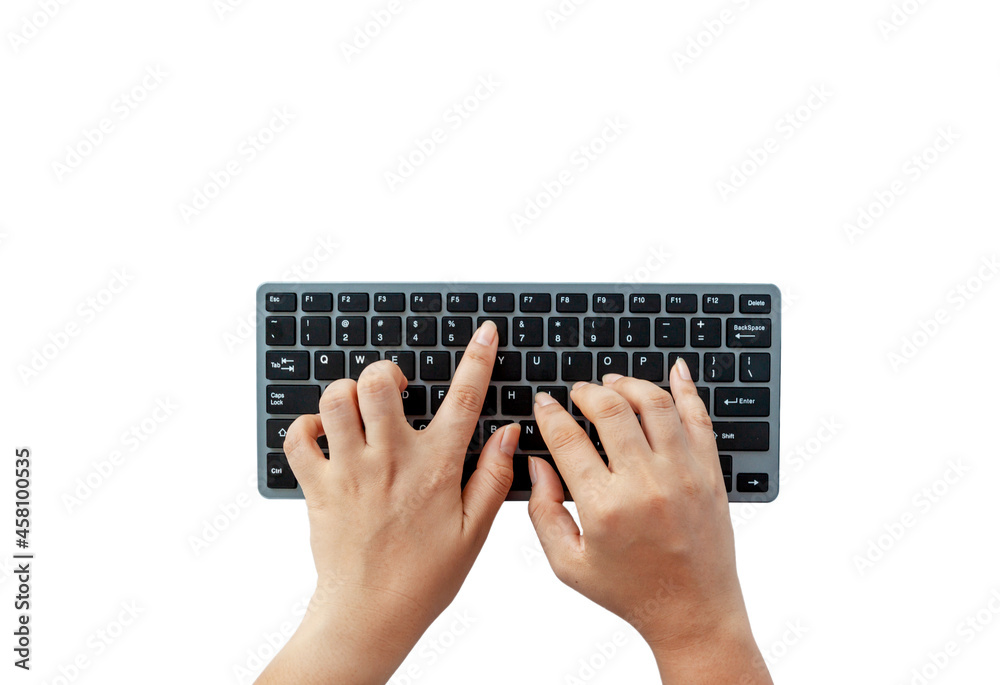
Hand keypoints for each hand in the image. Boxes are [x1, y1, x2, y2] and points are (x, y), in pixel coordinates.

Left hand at [257, 320, 518, 684]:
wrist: (370, 615)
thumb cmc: (425, 577)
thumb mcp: (475, 531)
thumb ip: (494, 477)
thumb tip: (508, 432)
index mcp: (436, 467)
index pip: (464, 398)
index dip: (478, 359)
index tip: (485, 333)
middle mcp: (391, 459)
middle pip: (379, 381)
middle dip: (387, 372)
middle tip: (395, 389)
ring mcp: (349, 470)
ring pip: (337, 399)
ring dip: (347, 392)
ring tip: (359, 409)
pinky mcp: (317, 486)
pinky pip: (298, 437)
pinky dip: (306, 426)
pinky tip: (325, 435)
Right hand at [527, 358, 771, 684]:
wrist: (693, 612)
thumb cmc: (629, 591)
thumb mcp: (568, 564)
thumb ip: (543, 512)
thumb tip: (537, 463)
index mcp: (604, 507)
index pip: (567, 439)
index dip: (549, 413)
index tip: (543, 403)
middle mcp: (644, 484)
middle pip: (610, 410)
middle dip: (586, 391)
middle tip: (578, 391)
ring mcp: (682, 475)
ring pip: (655, 404)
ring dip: (629, 384)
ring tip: (613, 384)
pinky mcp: (709, 474)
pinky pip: (700, 418)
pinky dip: (687, 388)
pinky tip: (675, 371)